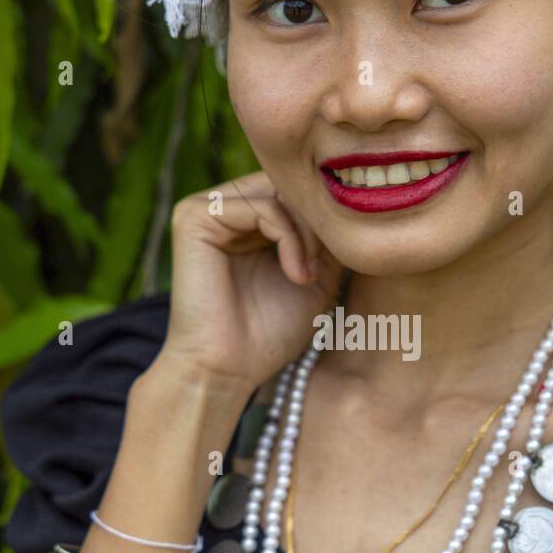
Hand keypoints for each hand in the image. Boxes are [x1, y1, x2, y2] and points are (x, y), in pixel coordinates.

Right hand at [156, 170, 345, 387]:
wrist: (229, 370)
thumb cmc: (272, 331)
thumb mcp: (318, 274)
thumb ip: (330, 233)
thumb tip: (357, 197)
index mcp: (246, 217)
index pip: (297, 188)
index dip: (328, 217)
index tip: (344, 260)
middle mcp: (223, 205)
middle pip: (289, 183)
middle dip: (318, 222)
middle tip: (327, 266)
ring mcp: (206, 207)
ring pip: (278, 191)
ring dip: (307, 233)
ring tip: (309, 276)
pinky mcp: (194, 216)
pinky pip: (259, 205)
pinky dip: (289, 237)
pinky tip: (297, 274)